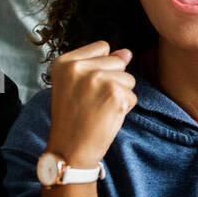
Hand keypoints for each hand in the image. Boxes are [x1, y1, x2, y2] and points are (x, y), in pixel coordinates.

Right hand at [45, 42, 135, 168]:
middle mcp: (79, 67)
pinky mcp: (114, 94)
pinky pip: (133, 95)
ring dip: (120, 95)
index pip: (102, 47)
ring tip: (99, 108)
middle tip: (92, 101)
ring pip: (129, 78)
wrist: (69, 149)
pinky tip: (106, 117)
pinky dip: (124, 108)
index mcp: (65, 62)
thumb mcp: (76, 85)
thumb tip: (127, 52)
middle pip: (118, 61)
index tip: (86, 87)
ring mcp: (97, 79)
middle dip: (113, 81)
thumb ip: (100, 64)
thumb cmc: (73, 119)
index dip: (101, 68)